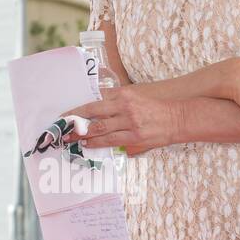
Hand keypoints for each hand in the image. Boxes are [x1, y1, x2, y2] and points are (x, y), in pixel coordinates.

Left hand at [59, 87, 180, 155]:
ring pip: (99, 129)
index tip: (65, 116)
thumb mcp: (134, 97)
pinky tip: (88, 144)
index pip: (94, 102)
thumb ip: (116, 101)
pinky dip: (97, 143)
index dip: (77, 111)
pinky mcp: (135, 138)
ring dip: (82, 135)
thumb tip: (96, 110)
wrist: (177, 118)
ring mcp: (130, 123)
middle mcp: (125, 107)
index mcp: (123, 95)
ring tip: (70, 139)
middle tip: (62, 129)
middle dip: (75, 123)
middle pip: (93, 115)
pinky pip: (111, 141)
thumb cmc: (153, 108)